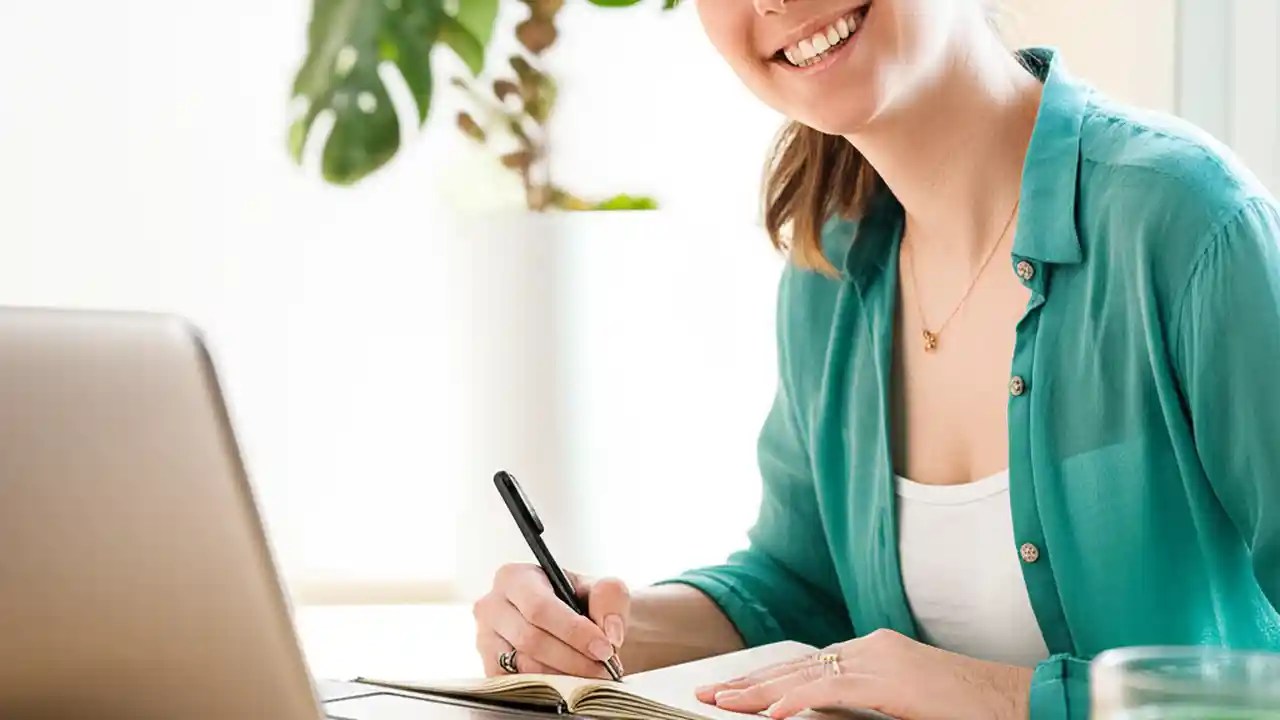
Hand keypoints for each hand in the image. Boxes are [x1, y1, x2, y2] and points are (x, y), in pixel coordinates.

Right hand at [473, 563, 628, 678]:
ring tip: (593, 675)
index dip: (573, 631)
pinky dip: (547, 687)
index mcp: (515, 577)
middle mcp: (493, 606)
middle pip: (531, 639)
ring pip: (524, 666)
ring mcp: (486, 639)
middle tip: (603, 667)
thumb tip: (609, 633)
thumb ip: (610, 598)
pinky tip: (569, 682)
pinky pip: (515, 684)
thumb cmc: (584, 602)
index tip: (604, 649)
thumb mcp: (604, 589)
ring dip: (564, 675)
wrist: (577, 624)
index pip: (539, 607)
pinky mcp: (490, 667)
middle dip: (573, 658)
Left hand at [694, 629, 1031, 719]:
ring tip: (723, 703)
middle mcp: (869, 648)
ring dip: (760, 693)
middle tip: (708, 695)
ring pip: (804, 676)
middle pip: (796, 667)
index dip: (767, 679)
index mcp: (872, 651)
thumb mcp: (904, 702)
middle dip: (750, 683)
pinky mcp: (890, 680)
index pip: (806, 665)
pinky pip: (833, 692)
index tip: (732, 691)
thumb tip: (825, 716)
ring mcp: (879, 660)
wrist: (1015, 699)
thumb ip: (866, 702)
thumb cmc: (965, 706)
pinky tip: (773, 715)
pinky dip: (798, 702)